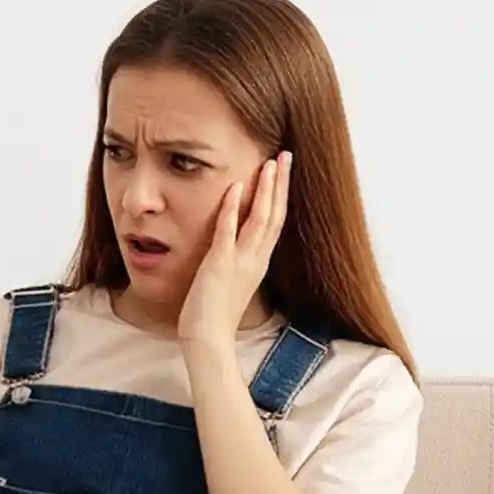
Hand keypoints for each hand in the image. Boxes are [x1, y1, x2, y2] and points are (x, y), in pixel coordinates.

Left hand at [179, 152, 290, 347]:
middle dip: (280, 184)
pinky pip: (228, 232)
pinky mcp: (220, 266)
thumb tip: (236, 240)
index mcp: (259, 262)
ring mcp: (240, 262)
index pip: (275, 221)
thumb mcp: (231, 279)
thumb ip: (237, 258)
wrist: (208, 339)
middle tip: (285, 155)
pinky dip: (233, 209)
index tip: (283, 170)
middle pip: (275, 214)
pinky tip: (236, 187)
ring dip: (266, 190)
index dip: (281, 194)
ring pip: (259, 220)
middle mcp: (255, 259)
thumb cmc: (214, 312)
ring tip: (270, 163)